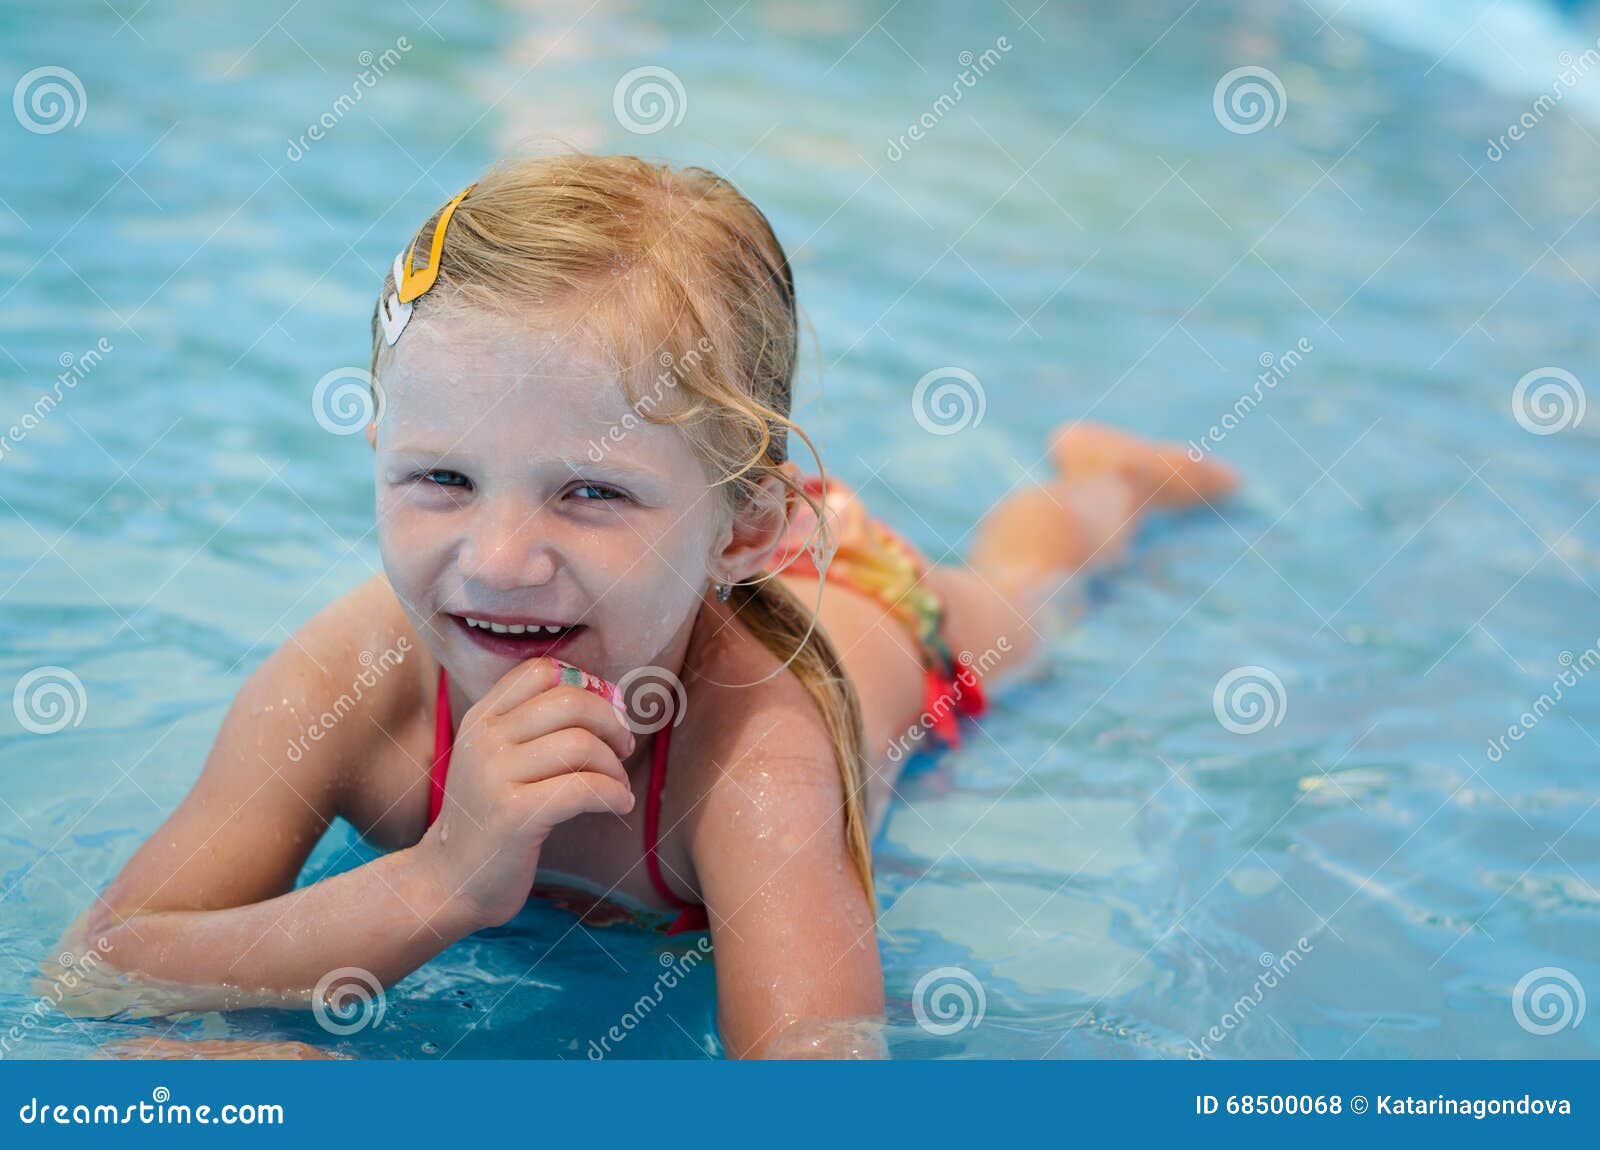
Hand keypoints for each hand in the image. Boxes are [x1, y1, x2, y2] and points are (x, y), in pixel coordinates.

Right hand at [415, 656, 636, 927]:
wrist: (446, 883)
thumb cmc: (487, 820)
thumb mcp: (495, 761)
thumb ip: (531, 728)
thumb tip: (604, 700)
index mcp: (481, 719)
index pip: (540, 671)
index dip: (587, 686)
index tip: (605, 717)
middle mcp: (484, 740)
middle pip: (570, 702)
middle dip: (611, 723)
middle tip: (623, 750)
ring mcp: (494, 776)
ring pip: (580, 744)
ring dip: (615, 766)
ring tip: (618, 787)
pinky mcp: (512, 815)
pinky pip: (582, 789)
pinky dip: (613, 794)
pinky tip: (619, 805)